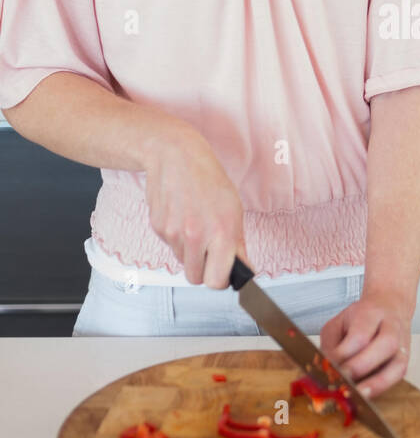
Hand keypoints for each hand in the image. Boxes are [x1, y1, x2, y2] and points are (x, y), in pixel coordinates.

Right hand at [141, 127, 249, 288]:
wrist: (176, 156)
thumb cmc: (208, 179)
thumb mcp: (234, 210)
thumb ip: (237, 245)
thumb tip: (242, 270)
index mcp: (221, 232)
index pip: (216, 282)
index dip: (220, 280)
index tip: (222, 273)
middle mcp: (196, 236)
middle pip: (195, 278)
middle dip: (203, 270)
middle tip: (209, 252)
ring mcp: (174, 233)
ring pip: (183, 262)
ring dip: (190, 252)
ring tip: (196, 225)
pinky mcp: (158, 228)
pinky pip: (170, 246)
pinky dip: (177, 238)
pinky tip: (182, 216)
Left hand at [319, 291, 412, 398]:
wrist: (389, 307)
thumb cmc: (361, 318)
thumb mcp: (338, 323)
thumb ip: (330, 345)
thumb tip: (325, 369)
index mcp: (371, 313)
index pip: (359, 335)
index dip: (344, 354)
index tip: (329, 367)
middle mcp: (392, 327)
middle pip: (385, 345)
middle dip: (362, 366)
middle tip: (342, 380)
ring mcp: (402, 345)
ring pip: (398, 364)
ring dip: (377, 383)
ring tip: (358, 395)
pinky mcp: (405, 360)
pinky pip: (398, 376)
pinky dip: (383, 388)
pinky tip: (367, 395)